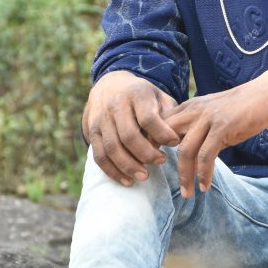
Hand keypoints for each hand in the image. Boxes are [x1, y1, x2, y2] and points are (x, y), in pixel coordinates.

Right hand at [83, 70, 179, 184]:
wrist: (110, 86)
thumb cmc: (143, 97)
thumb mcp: (160, 96)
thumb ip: (169, 114)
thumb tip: (176, 139)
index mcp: (136, 95)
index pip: (148, 118)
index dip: (162, 133)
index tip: (175, 143)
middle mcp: (116, 106)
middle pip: (129, 136)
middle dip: (146, 154)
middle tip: (162, 161)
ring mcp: (101, 120)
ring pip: (112, 148)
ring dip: (129, 166)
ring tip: (145, 176)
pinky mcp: (92, 133)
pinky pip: (100, 156)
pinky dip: (113, 172)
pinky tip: (128, 181)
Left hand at [165, 74, 267, 196]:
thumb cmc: (246, 106)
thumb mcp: (216, 116)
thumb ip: (202, 133)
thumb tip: (193, 157)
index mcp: (190, 107)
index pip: (160, 125)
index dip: (153, 144)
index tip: (152, 164)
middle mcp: (194, 110)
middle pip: (165, 138)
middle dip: (159, 159)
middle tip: (160, 179)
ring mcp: (208, 118)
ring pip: (185, 150)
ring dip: (184, 175)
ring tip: (187, 193)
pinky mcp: (223, 127)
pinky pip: (206, 155)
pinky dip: (204, 174)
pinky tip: (205, 186)